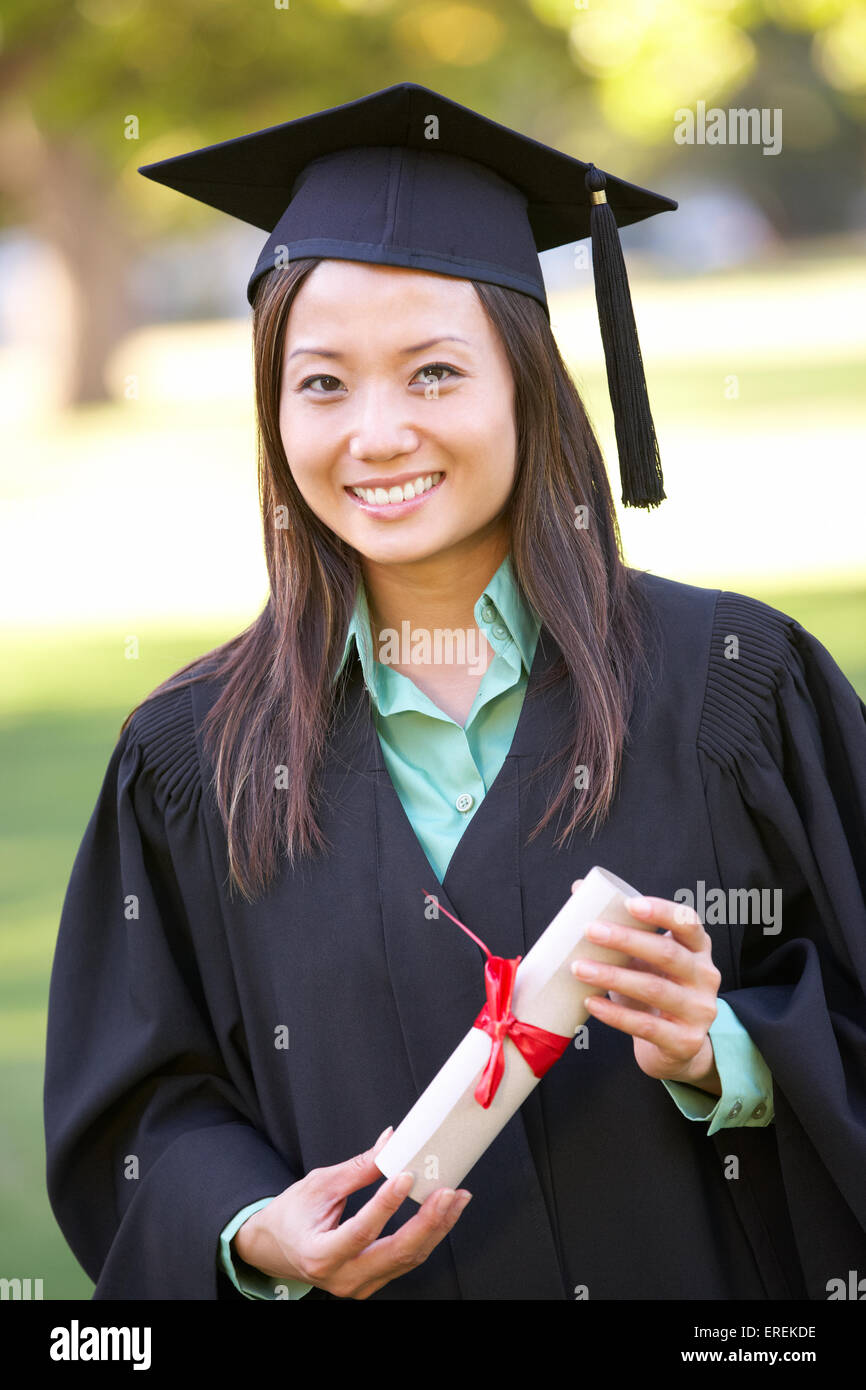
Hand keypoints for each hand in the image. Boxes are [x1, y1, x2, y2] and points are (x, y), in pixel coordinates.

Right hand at [232, 1126, 471, 1298]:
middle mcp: (340, 1277)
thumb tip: (391, 1142)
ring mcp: (357, 1285)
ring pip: (407, 1260)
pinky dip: (426, 1237)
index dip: (387, 1204)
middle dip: (428, 1222)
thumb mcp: (319, 1185)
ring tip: (455, 1199)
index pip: (360, 1231)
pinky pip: (404, 1262)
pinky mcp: (369, 1283)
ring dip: (436, 1228)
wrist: (275, 1248)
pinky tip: (440, 1215)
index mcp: (319, 1254)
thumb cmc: (291, 1216)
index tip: (408, 1176)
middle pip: (394, 1253)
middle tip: (448, 1193)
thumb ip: (358, 1168)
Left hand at [568, 880, 721, 1092]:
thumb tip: (579, 888)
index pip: (688, 922)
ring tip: (578, 968)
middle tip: (590, 931)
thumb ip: (621, 927)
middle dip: (626, 940)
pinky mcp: (686, 1041)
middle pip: (667, 953)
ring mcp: (699, 1010)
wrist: (676, 1047)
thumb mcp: (644, 958)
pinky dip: (615, 1014)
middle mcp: (706, 976)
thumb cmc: (653, 988)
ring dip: (612, 976)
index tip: (629, 904)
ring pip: (654, 989)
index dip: (662, 911)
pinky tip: (591, 1002)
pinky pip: (646, 1026)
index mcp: (698, 948)